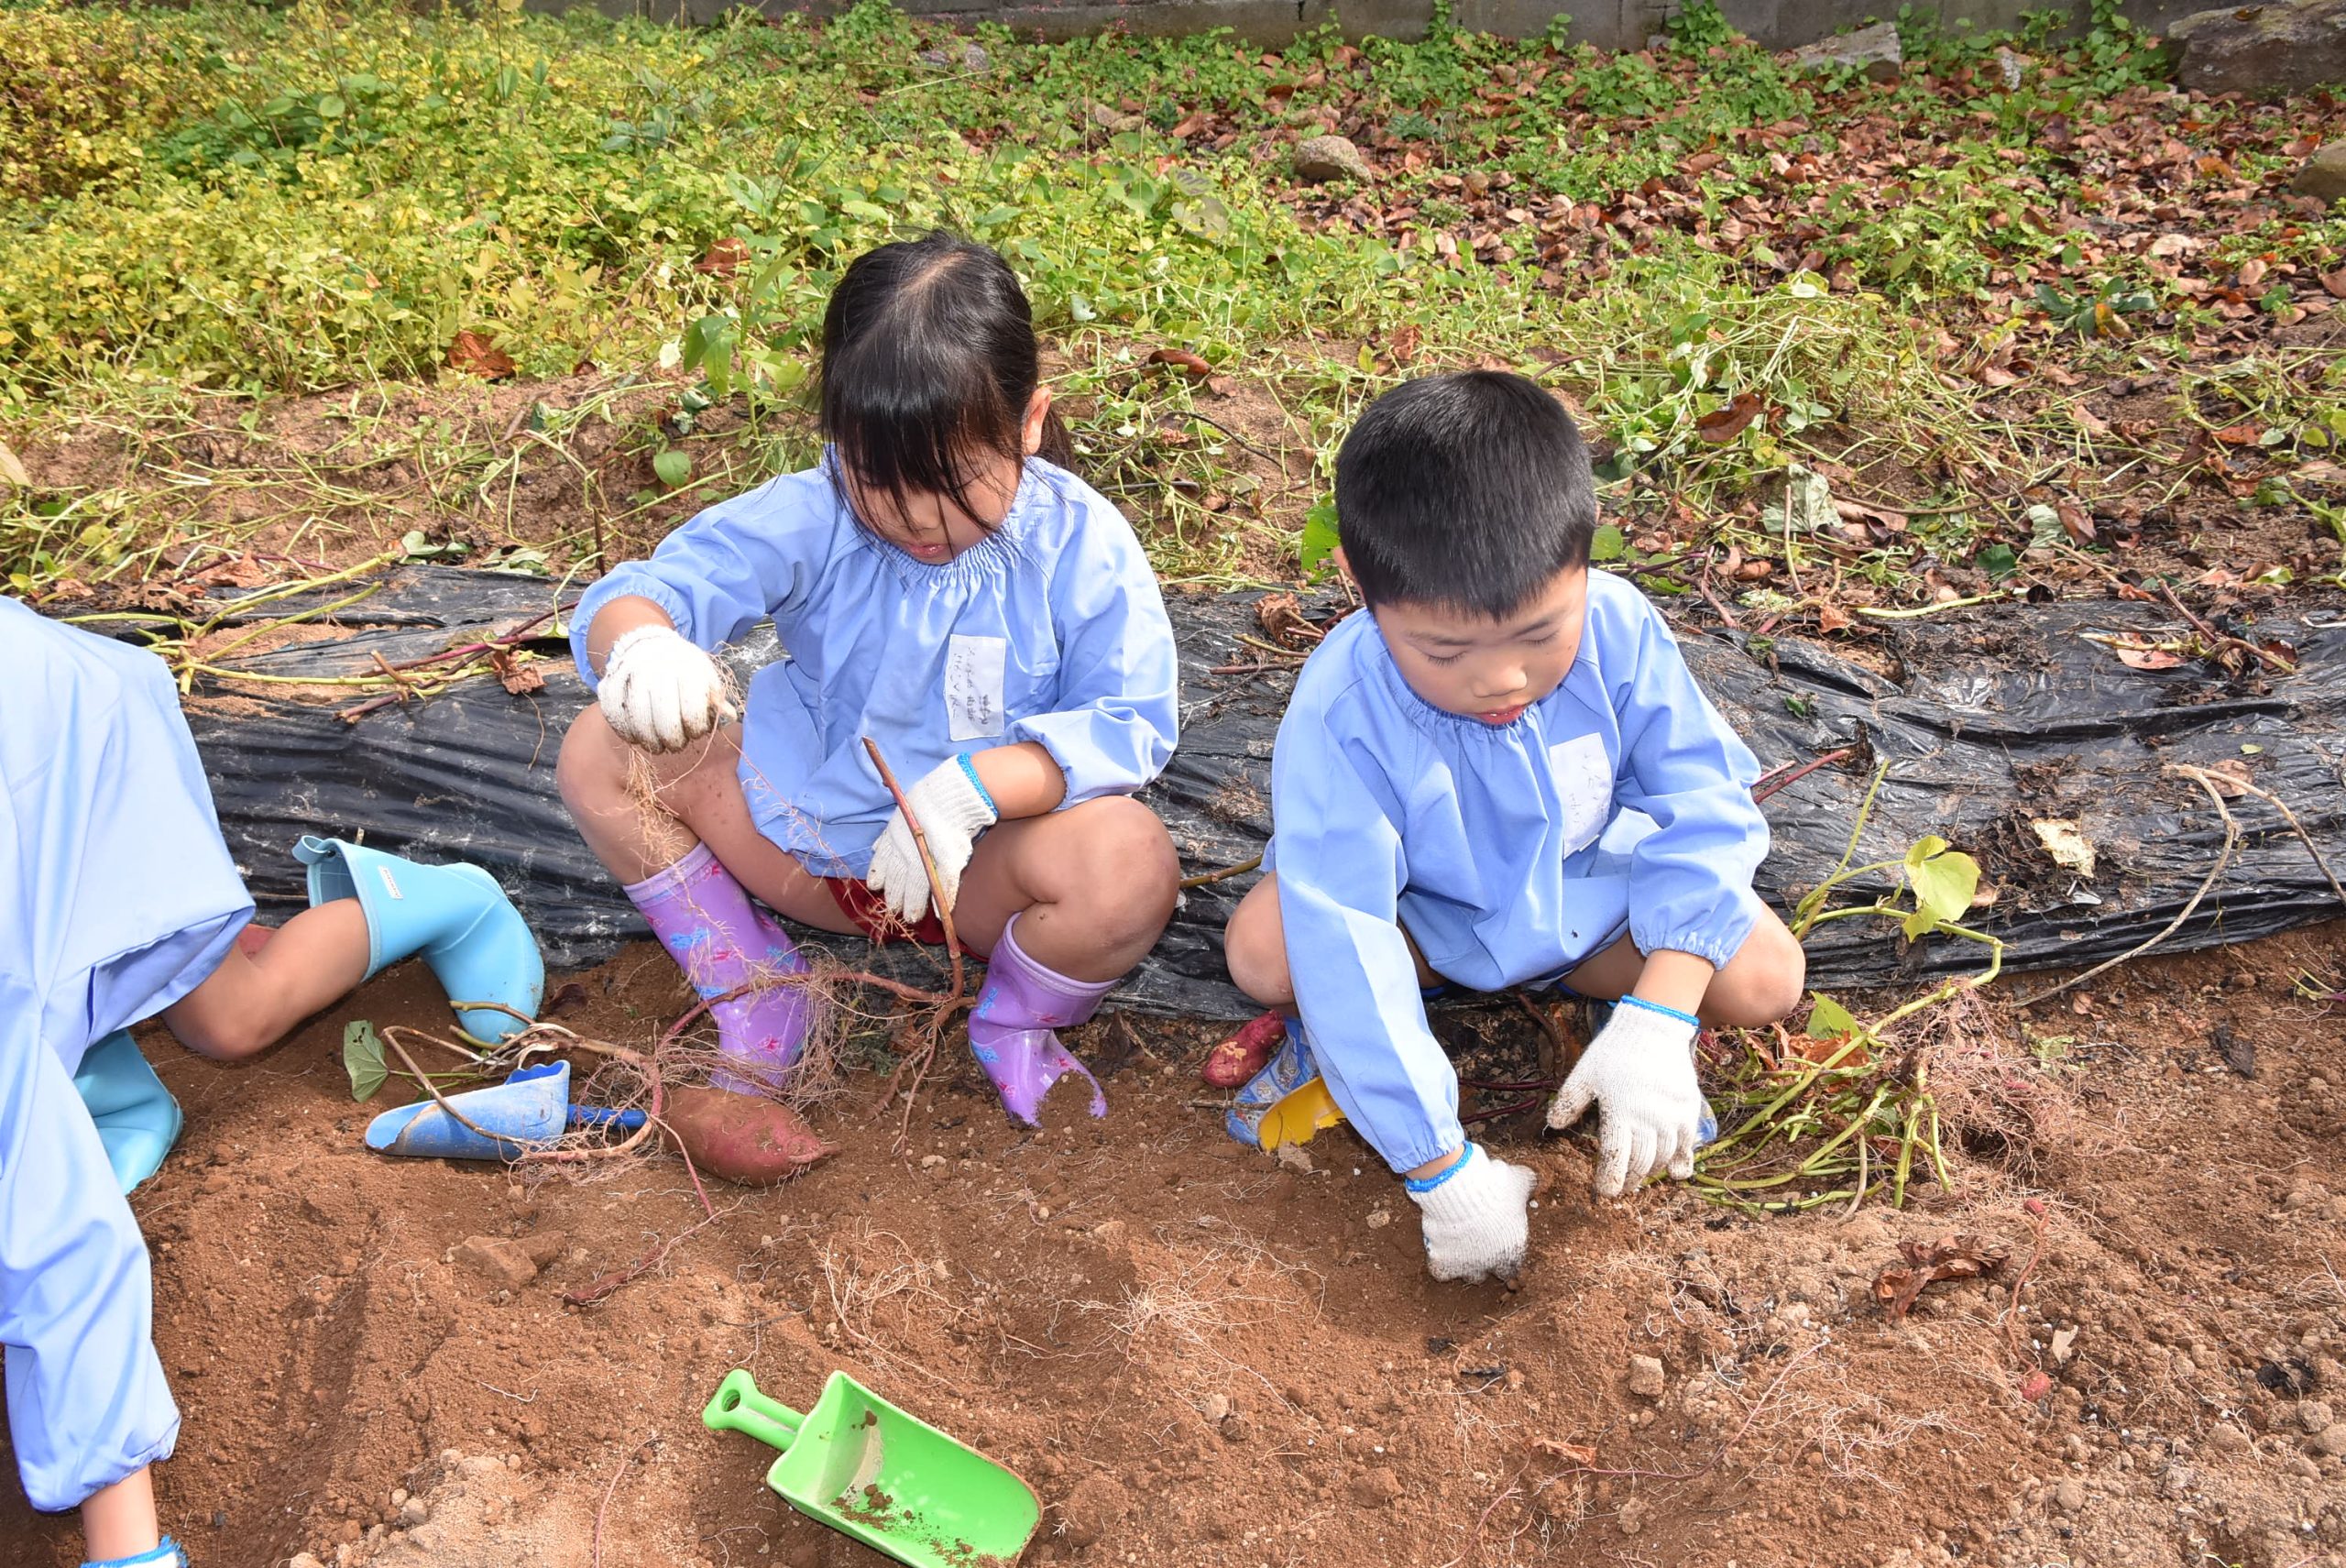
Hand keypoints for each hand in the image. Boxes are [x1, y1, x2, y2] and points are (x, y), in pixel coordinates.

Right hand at [598, 625, 736, 752]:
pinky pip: (613, 714)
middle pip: (664, 716)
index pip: (692, 707)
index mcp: (686, 666)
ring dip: (649, 740)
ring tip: (658, 746)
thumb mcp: (705, 675)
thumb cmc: (682, 668)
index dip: (696, 727)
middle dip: (673, 739)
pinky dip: (625, 732)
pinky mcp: (609, 683)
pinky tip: (636, 738)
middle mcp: (656, 669)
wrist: (646, 646)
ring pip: (638, 717)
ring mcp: (630, 675)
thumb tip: (730, 718)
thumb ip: (716, 698)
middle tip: (676, 745)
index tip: (697, 732)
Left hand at [865, 756, 998, 923]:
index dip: (879, 877)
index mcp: (894, 836)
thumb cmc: (930, 802)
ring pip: (916, 884)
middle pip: (898, 878)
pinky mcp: (948, 858)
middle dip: (895, 896)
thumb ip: (890, 835)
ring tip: (912, 917)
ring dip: (914, 903)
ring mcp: (926, 854)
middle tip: (895, 911)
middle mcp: (905, 847)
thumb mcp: (902, 815)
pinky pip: (944, 882)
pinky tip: (940, 914)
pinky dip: (944, 899)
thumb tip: (876, 848)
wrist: (954, 792)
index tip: (875, 888)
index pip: (882, 862)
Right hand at [1406, 1144, 1537, 1282]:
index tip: (1502, 1240)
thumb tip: (1534, 1179)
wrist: (1458, 1189)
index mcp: (1515, 1248)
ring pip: (1470, 1276)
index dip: (1508, 1252)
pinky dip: (1440, 1261)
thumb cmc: (1492, 1185)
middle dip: (1489, 1261)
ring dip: (1467, 1264)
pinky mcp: (1443, 1264)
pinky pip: (1441, 1271)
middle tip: (1481, 1241)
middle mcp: (1493, 1263)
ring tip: (1460, 1245)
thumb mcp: (1518, 1181)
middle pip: (1494, 1273)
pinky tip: (1440, 1247)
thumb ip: (1528, 1185)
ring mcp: (1467, 1266)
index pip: (1516, 1263)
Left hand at [1546, 999, 1705, 1197]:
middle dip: (1628, 1179)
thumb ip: (1569, 1101)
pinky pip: (1687, 1146)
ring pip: (1662, 1158)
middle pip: (1640, 1163)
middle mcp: (1647, 1120)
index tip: (1604, 1192)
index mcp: (1619, 1113)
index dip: (1609, 1179)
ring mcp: (1671, 1118)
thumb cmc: (1615, 1051)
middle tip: (1620, 1188)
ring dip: (1651, 1172)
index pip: (1615, 1158)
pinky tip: (1676, 1172)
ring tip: (1639, 1177)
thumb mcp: (1584, 1074)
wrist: (1653, 1028)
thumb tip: (1554, 1125)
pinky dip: (1681, 1162)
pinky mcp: (1687, 1111)